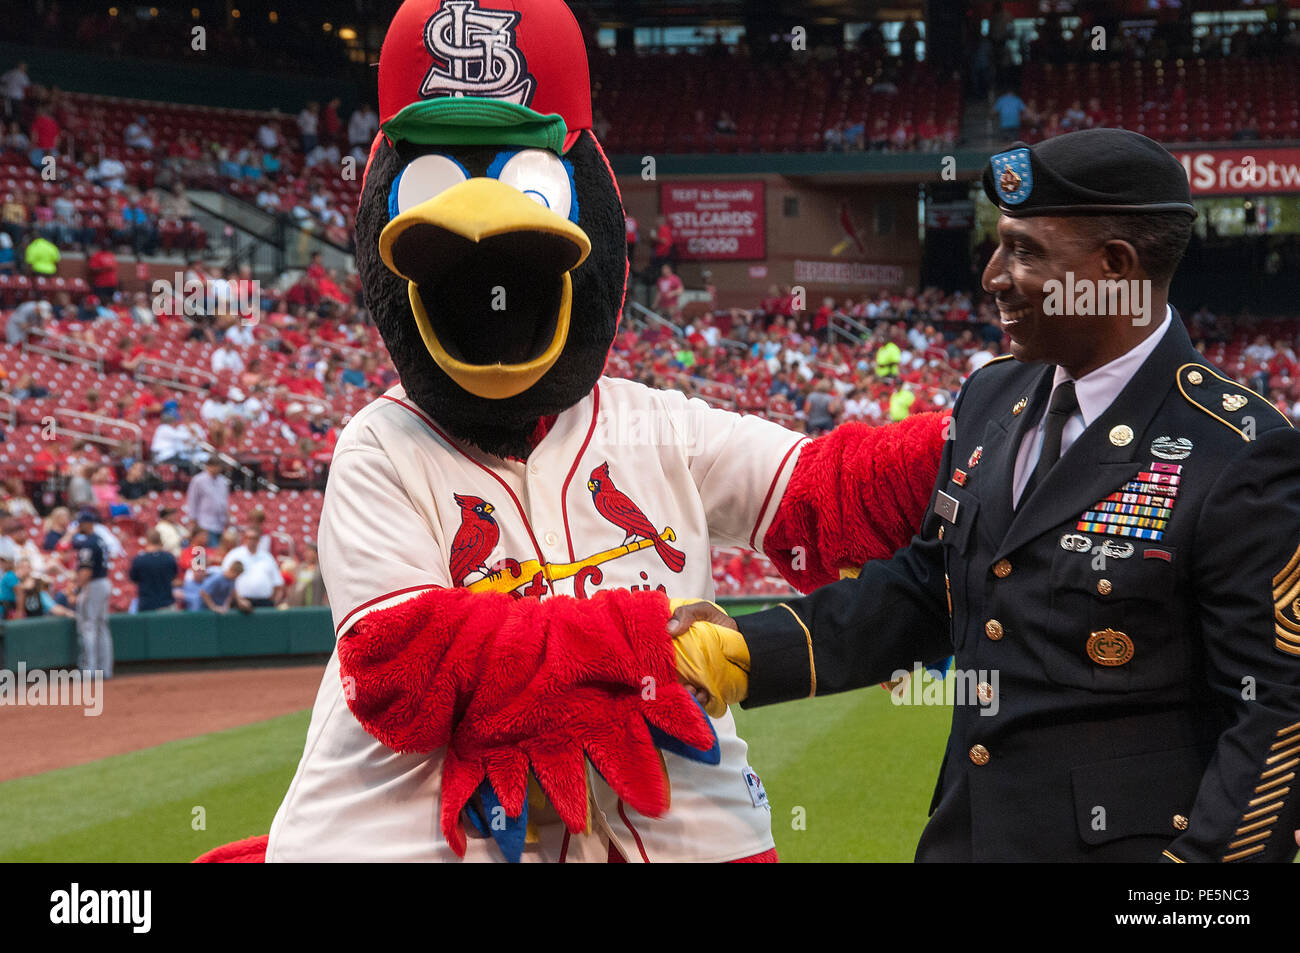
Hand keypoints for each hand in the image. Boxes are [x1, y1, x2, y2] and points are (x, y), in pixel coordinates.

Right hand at [667, 598, 749, 717]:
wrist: (745, 641)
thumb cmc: (719, 624)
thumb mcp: (704, 611)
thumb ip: (687, 613)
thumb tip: (670, 629)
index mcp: (672, 643)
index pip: (655, 652)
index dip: (651, 658)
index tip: (657, 662)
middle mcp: (676, 661)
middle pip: (663, 675)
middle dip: (668, 682)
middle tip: (682, 682)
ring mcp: (688, 676)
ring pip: (678, 689)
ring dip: (684, 693)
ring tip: (694, 691)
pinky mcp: (701, 688)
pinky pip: (694, 698)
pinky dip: (697, 700)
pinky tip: (703, 696)